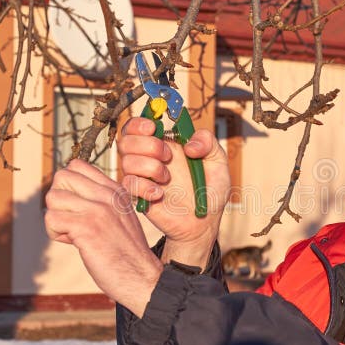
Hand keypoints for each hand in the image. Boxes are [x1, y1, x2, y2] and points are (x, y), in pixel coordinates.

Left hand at [44, 159, 162, 315]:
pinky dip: (56, 234)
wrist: (143, 278)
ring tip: (74, 234)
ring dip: (56, 218)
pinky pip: (51, 219)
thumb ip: (99, 201)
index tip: (79, 207)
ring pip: (53, 197)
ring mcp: (97, 210)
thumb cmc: (126, 253)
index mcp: (115, 190)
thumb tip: (63, 194)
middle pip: (61, 177)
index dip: (69, 186)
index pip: (77, 165)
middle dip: (59, 200)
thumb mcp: (119, 217)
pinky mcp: (86, 227)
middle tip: (72, 220)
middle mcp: (107, 195)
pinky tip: (75, 243)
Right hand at [118, 117, 230, 267]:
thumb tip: (189, 144)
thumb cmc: (210, 190)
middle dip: (147, 145)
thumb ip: (208, 142)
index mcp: (165, 144)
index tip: (154, 128)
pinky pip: (128, 185)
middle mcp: (149, 158)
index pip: (137, 125)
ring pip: (126, 162)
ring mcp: (142, 178)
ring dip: (149, 167)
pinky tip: (160, 194)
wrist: (204, 222)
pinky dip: (144, 187)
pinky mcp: (138, 197)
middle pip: (126, 140)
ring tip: (167, 178)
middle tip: (168, 156)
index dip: (139, 122)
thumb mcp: (218, 162)